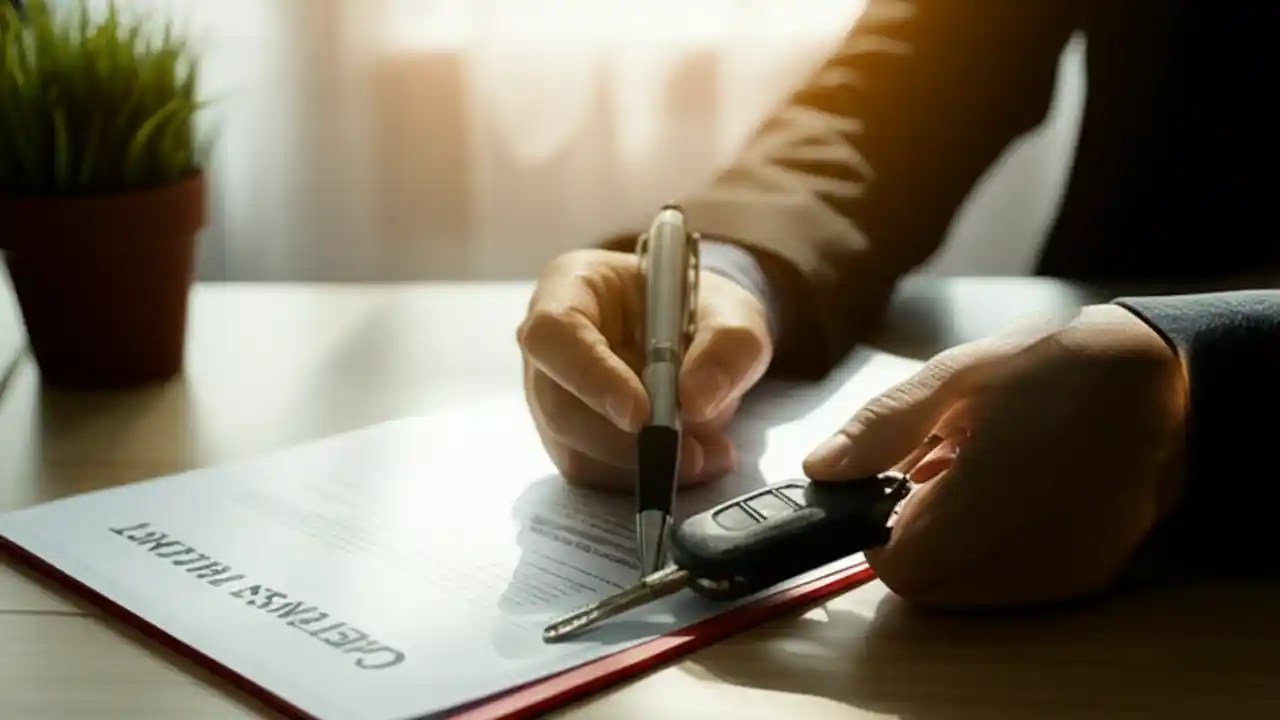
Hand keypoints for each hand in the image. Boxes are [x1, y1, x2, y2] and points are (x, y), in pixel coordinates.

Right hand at [518, 249, 771, 489]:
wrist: (692, 333)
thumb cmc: (697, 308)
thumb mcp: (733, 312)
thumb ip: (727, 347)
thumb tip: (696, 402)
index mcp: (571, 288)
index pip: (554, 334)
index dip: (590, 377)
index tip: (640, 414)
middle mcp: (549, 348)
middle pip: (559, 405)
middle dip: (624, 440)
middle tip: (691, 452)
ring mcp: (554, 398)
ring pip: (575, 448)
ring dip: (639, 465)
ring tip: (705, 455)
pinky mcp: (572, 440)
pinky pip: (595, 472)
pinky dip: (644, 477)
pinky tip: (693, 462)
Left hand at [803, 304, 1188, 607]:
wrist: (1168, 383)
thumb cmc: (1057, 369)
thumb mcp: (959, 376)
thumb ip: (883, 427)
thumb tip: (820, 469)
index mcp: (987, 502)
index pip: (894, 564)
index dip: (873, 532)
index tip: (881, 489)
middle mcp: (1026, 554)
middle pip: (927, 585)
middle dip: (909, 537)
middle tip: (928, 476)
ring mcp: (1060, 574)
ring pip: (968, 590)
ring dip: (950, 546)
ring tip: (973, 478)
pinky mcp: (1086, 579)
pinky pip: (1012, 587)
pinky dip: (992, 553)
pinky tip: (1008, 498)